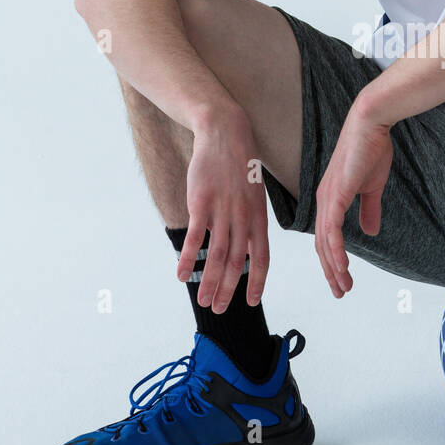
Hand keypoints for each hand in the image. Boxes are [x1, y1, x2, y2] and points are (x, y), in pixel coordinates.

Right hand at [176, 111, 270, 311]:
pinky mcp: (201, 203)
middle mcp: (243, 218)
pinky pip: (195, 237)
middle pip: (237, 262)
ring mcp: (222, 211)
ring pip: (216, 255)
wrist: (225, 133)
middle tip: (220, 310)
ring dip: (209, 282)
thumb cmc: (239, 167)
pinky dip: (188, 258)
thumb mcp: (253, 196)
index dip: (257, 282)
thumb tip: (244, 249)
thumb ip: (249, 223)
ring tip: (203, 301)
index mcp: (259, 218)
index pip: (262, 257)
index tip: (251, 302)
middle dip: (229, 290)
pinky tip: (181, 274)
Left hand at [314, 95, 393, 297]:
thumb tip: (370, 231)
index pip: (327, 237)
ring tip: (343, 285)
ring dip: (334, 266)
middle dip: (331, 271)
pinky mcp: (336, 193)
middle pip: (322, 245)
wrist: (371, 124)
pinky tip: (341, 265)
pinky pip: (332, 228)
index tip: (342, 279)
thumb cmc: (371, 148)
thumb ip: (369, 210)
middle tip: (341, 291)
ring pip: (326, 242)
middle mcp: (324, 200)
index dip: (333, 260)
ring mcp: (328, 197)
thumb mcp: (372, 187)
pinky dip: (336, 249)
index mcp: (330, 198)